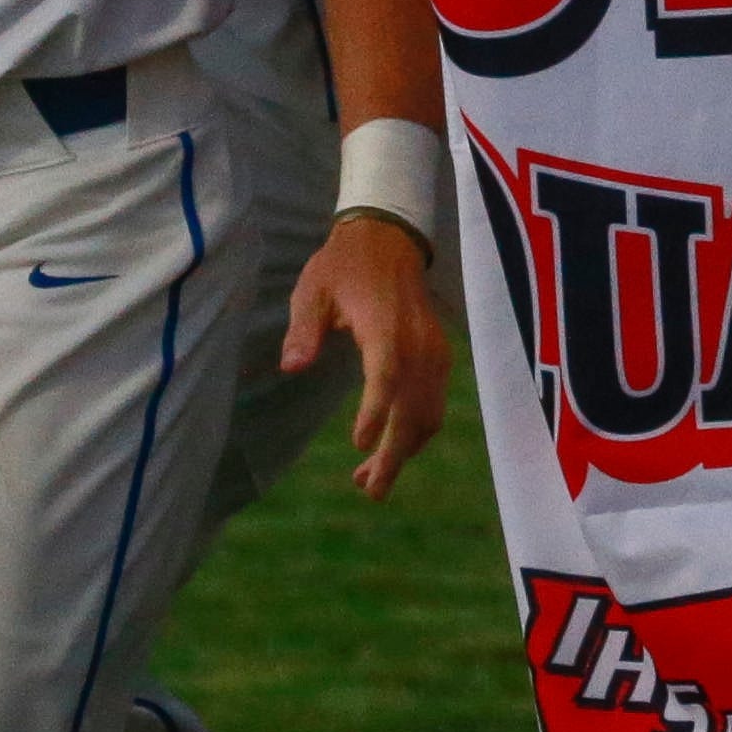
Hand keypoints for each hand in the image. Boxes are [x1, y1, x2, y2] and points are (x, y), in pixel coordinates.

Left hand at [285, 211, 451, 498]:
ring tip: (371, 481)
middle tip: (369, 491)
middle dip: (393, 455)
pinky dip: (416, 433)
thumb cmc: (344, 266)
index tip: (358, 445)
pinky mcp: (440, 357)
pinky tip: (391, 449)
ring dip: (404, 451)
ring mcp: (434, 352)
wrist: (389, 240)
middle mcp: (418, 343)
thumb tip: (292, 366)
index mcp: (385, 327)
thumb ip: (303, 330)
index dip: (376, 412)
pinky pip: (434, 404)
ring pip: (428, 414)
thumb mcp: (312, 290)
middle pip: (413, 408)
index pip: (386, 375)